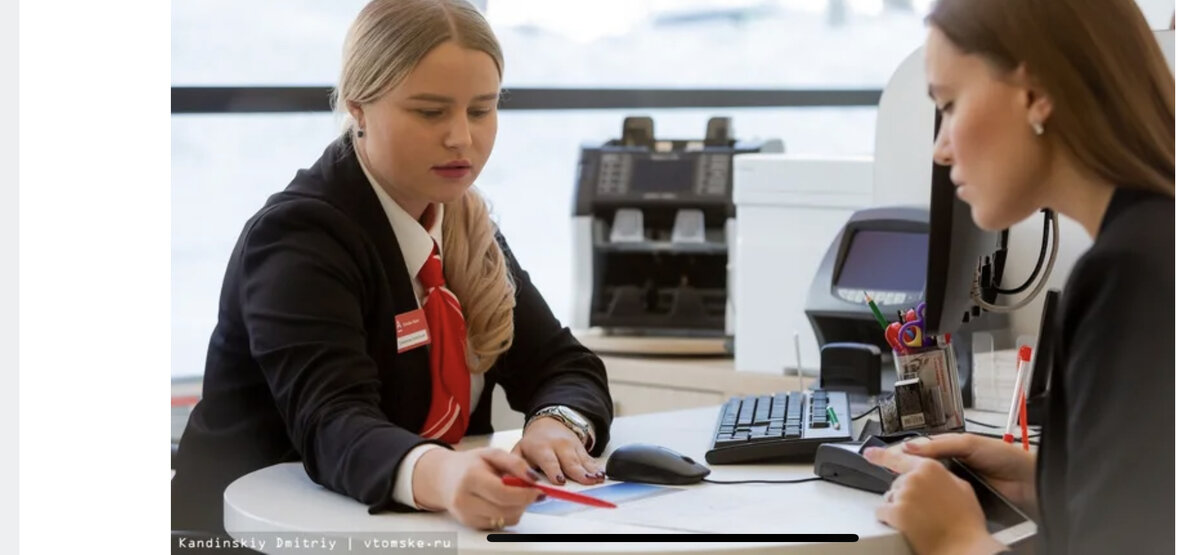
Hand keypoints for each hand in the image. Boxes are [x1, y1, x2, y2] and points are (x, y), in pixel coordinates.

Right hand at [411, 447, 544, 529]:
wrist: (444, 478)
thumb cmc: (469, 464)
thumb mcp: (492, 454)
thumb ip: (515, 463)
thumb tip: (533, 478)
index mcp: (471, 478)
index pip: (503, 494)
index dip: (525, 494)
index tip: (538, 490)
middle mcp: (465, 500)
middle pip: (506, 510)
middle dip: (524, 501)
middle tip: (530, 491)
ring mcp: (466, 515)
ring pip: (505, 520)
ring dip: (517, 508)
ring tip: (514, 494)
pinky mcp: (470, 524)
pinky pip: (499, 524)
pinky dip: (507, 514)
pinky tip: (502, 502)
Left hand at [511, 417, 605, 485]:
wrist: (549, 424)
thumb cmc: (533, 444)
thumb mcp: (520, 450)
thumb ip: (516, 465)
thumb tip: (511, 481)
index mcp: (541, 447)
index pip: (548, 460)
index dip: (554, 471)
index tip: (559, 481)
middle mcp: (559, 446)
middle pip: (569, 461)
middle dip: (576, 472)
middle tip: (584, 482)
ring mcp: (573, 447)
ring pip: (582, 461)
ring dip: (590, 471)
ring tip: (597, 479)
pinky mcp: (582, 450)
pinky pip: (591, 460)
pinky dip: (596, 468)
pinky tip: (601, 475)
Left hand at [864, 446, 1003, 554]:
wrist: (963, 547)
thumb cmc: (966, 522)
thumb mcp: (962, 488)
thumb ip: (942, 476)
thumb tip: (933, 476)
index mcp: (930, 468)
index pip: (900, 457)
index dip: (881, 454)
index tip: (869, 452)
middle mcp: (914, 477)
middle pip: (898, 483)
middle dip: (906, 494)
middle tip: (923, 510)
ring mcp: (903, 494)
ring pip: (890, 498)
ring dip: (898, 507)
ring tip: (918, 520)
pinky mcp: (895, 512)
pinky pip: (882, 512)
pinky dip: (888, 519)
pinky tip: (906, 525)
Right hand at [899, 433, 1038, 518]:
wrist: (1027, 482)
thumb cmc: (1005, 457)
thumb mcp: (969, 443)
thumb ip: (940, 444)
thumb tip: (912, 445)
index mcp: (950, 446)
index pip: (918, 447)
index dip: (898, 450)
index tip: (878, 453)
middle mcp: (950, 464)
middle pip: (919, 466)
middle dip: (903, 468)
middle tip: (886, 469)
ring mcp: (954, 482)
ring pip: (927, 483)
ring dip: (916, 485)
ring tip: (900, 485)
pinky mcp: (959, 498)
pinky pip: (940, 497)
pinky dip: (930, 497)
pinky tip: (921, 498)